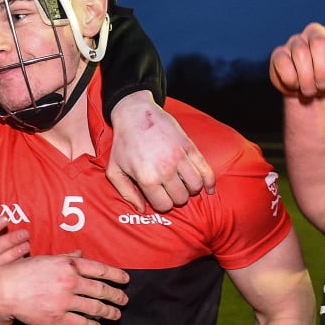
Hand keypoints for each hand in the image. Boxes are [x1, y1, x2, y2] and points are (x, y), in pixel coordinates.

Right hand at [0, 253, 126, 324]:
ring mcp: (65, 300)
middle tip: (124, 300)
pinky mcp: (58, 317)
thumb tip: (80, 254)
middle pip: (102, 289)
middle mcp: (70, 281)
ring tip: (116, 315)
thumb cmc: (22, 272)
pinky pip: (82, 323)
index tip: (126, 280)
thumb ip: (66, 257)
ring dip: (109, 312)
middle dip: (116, 296)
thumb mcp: (46, 259)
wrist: (4, 290)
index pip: (100, 269)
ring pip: (96, 308)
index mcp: (68, 264)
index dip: (116, 275)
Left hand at [107, 91, 214, 213]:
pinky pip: (206, 170)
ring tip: (183, 184)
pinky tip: (208, 188)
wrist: (135, 114)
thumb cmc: (123, 144)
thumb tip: (142, 209)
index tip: (158, 196)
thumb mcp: (114, 170)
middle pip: (181, 198)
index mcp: (146, 178)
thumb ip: (126, 193)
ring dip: (191, 189)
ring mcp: (179, 157)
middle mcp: (165, 170)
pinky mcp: (189, 146)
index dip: (161, 204)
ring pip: (196, 186)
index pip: (164, 205)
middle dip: (176, 197)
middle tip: (170, 189)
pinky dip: (210, 182)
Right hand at [269, 22, 324, 98]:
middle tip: (324, 87)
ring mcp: (296, 41)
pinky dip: (290, 78)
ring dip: (307, 78)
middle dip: (322, 70)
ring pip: (300, 53)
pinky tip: (296, 85)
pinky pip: (282, 62)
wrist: (313, 91)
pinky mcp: (279, 53)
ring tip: (311, 90)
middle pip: (319, 44)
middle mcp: (316, 32)